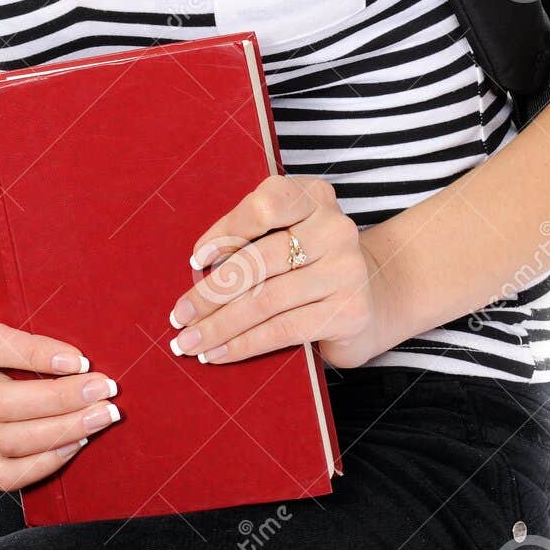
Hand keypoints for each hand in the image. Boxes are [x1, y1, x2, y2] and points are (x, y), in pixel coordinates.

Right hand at [0, 313, 121, 491]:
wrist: (7, 368)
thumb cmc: (27, 339)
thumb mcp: (28, 321)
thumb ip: (48, 324)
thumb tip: (88, 355)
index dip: (32, 353)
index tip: (80, 360)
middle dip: (59, 399)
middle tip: (103, 390)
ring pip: (6, 439)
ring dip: (61, 430)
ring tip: (101, 416)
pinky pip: (7, 474)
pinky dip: (46, 461)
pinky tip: (77, 442)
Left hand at [166, 174, 400, 369]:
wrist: (371, 295)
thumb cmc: (308, 261)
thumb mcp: (284, 234)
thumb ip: (249, 237)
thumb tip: (200, 266)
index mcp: (314, 196)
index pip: (265, 207)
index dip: (226, 232)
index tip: (196, 260)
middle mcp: (335, 228)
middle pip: (259, 260)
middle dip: (210, 293)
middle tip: (179, 315)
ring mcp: (346, 270)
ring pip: (266, 300)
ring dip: (220, 325)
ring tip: (189, 341)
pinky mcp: (349, 312)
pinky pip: (283, 330)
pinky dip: (244, 344)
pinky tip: (219, 353)